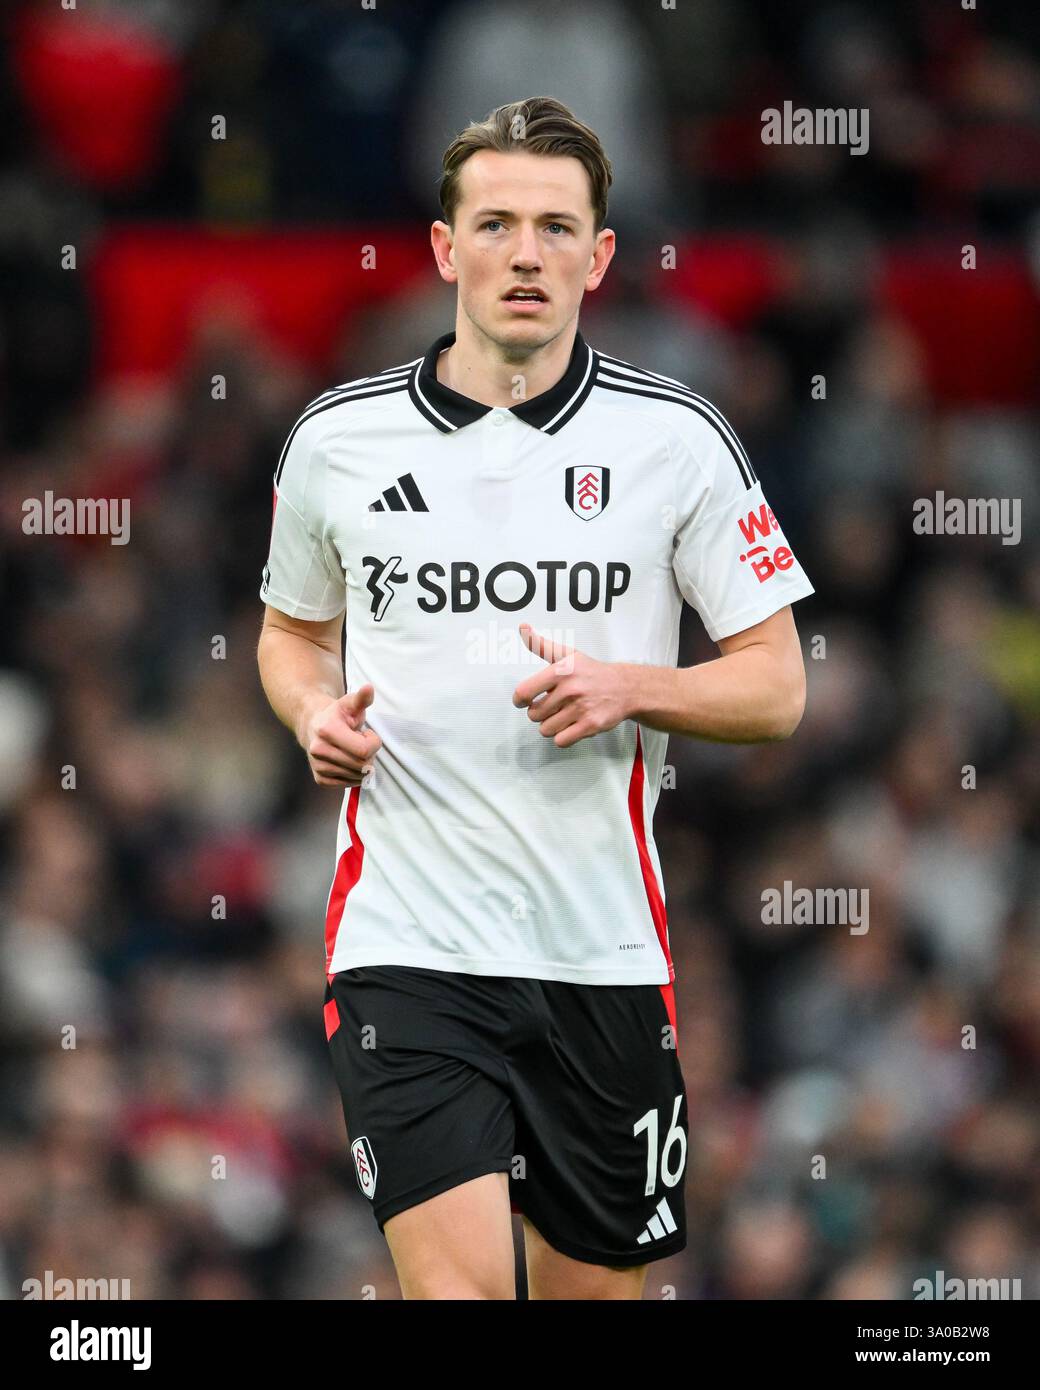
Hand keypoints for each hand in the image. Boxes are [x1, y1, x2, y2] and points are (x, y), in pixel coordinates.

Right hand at [299, 685, 381, 786]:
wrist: (312, 724)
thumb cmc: (337, 714)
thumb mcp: (350, 703)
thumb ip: (361, 698)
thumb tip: (369, 688)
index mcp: (328, 730)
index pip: (364, 750)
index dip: (374, 743)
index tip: (368, 734)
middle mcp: (319, 750)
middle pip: (361, 764)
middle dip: (369, 755)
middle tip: (362, 743)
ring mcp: (318, 766)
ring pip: (356, 776)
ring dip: (362, 766)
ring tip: (353, 751)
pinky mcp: (319, 778)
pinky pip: (347, 784)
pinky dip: (354, 776)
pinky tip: (348, 761)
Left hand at [511, 624, 632, 747]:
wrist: (624, 688)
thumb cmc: (591, 672)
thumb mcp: (566, 655)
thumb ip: (540, 645)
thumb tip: (522, 628)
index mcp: (561, 671)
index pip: (523, 692)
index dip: (519, 700)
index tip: (524, 701)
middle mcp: (570, 689)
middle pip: (534, 715)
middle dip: (539, 713)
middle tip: (552, 706)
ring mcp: (580, 709)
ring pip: (545, 730)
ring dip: (551, 726)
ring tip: (562, 715)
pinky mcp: (590, 725)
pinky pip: (561, 741)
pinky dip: (563, 737)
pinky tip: (571, 725)